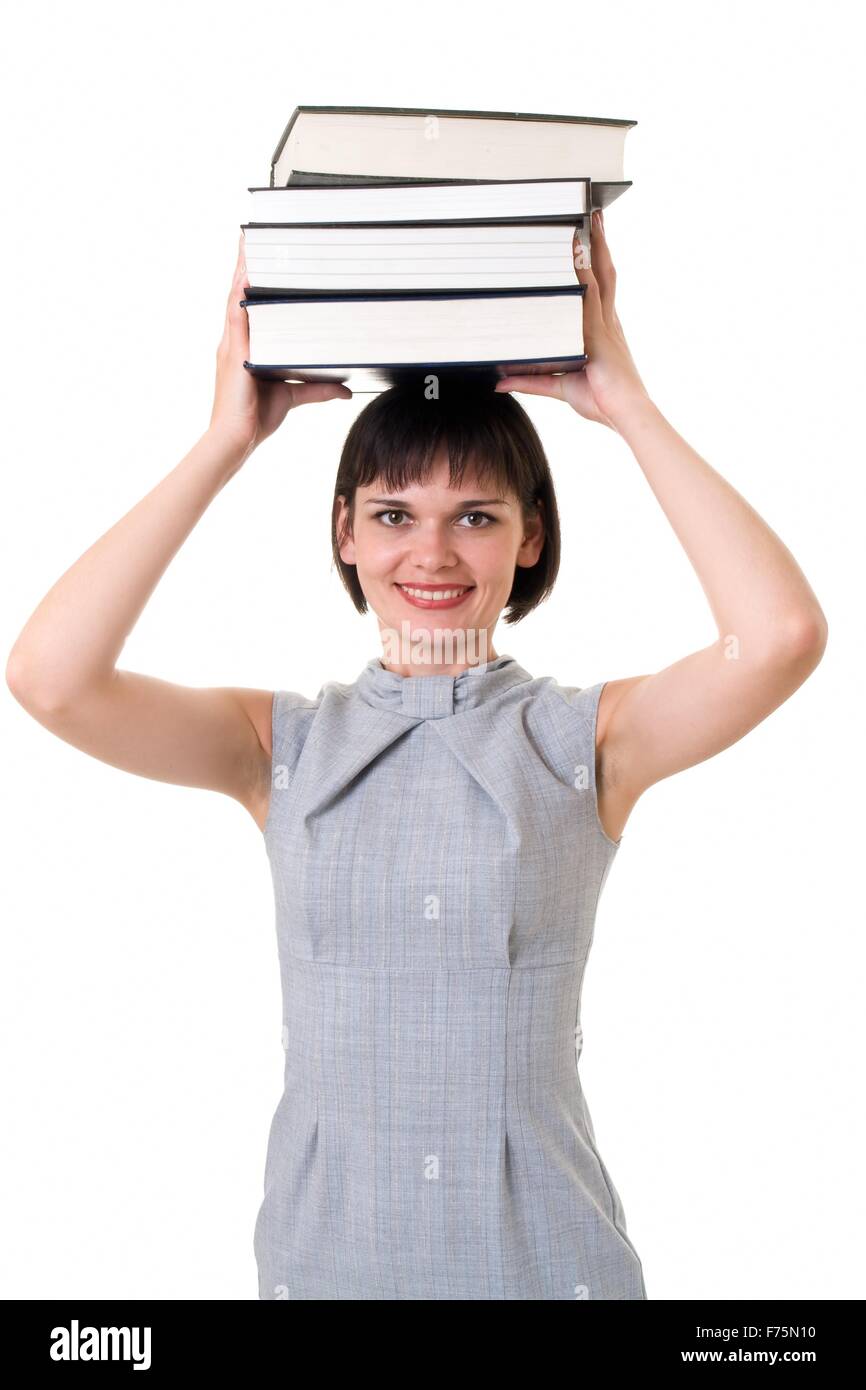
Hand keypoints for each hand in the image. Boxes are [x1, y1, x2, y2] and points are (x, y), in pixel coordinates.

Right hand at [208, 233, 352, 459]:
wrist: (237, 438)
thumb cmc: (257, 418)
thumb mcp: (294, 397)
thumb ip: (319, 389)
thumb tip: (346, 390)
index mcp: (246, 346)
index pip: (250, 306)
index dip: (253, 282)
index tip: (261, 258)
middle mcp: (236, 340)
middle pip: (241, 294)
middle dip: (246, 265)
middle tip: (253, 237)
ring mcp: (232, 345)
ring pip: (236, 298)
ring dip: (242, 269)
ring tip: (249, 243)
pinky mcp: (234, 353)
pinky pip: (237, 317)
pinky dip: (240, 295)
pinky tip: (245, 275)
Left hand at [494, 210, 649, 429]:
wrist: (626, 413)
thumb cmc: (601, 401)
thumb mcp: (558, 388)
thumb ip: (530, 380)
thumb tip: (499, 381)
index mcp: (604, 330)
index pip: (600, 288)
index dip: (597, 262)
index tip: (590, 239)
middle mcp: (608, 321)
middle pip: (606, 271)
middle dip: (601, 242)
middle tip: (594, 214)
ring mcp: (606, 324)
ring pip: (600, 275)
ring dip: (595, 244)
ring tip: (590, 218)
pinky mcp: (600, 333)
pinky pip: (589, 296)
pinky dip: (582, 274)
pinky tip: (576, 253)